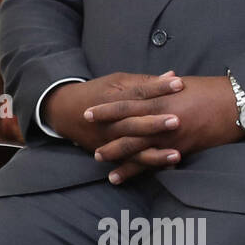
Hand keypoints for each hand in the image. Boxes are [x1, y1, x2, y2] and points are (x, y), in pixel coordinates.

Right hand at [42, 71, 186, 154]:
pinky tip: (168, 168)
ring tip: (176, 154)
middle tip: (177, 120)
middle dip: (155, 123)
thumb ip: (144, 82)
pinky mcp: (110, 153)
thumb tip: (172, 76)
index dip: (158, 88)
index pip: (138, 92)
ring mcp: (109, 140)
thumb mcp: (116, 82)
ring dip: (154, 154)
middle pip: (134, 122)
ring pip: (133, 148)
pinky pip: (131, 162)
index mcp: (112, 98)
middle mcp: (110, 121)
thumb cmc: (97, 93)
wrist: (65, 112)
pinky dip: (148, 167)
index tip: (179, 84)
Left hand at [86, 75, 243, 182]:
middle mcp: (160, 115)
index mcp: (159, 97)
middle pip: (124, 125)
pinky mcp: (179, 148)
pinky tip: (122, 177)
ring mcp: (168, 133)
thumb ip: (163, 89)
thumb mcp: (183, 86)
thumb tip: (151, 87)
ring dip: (115, 154)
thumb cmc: (212, 92)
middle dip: (104, 133)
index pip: (126, 103)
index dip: (106, 109)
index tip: (88, 112)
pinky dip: (136, 170)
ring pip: (134, 146)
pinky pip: (152, 162)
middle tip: (86, 138)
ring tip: (98, 160)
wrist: (237, 103)